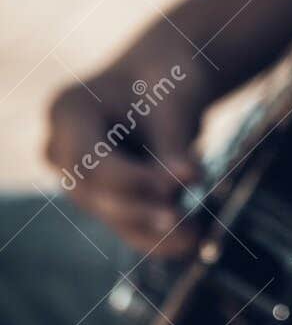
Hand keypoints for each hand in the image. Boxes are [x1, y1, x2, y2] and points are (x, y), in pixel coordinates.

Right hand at [45, 52, 211, 256]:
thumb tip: (189, 179)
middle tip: (183, 217)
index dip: (131, 178)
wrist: (162, 84)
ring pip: (110, 214)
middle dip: (140, 208)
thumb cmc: (165, 82)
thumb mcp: (173, 101)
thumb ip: (175, 141)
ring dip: (152, 229)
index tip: (182, 180)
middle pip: (93, 192)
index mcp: (69, 112)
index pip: (88, 159)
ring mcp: (80, 179)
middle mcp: (63, 150)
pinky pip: (126, 226)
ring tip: (195, 235)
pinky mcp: (103, 201)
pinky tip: (189, 243)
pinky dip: (158, 237)